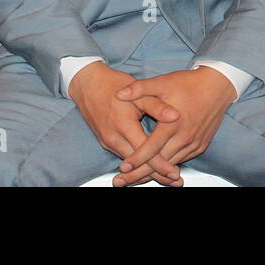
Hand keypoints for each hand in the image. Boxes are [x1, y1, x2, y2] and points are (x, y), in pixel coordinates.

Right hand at [68, 61, 184, 185]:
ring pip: (130, 163)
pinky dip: (136, 164)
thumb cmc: (114, 85)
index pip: (146, 152)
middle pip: (137, 164)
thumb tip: (176, 116)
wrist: (87, 83)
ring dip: (147, 171)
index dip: (162, 165)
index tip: (175, 173)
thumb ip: (157, 106)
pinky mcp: (105, 141)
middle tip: (175, 181)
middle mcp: (113, 138)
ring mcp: (108, 141)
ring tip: (166, 177)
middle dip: (157, 174)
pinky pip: (124, 156)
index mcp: (124, 126)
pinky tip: (148, 166)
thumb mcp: (138, 92)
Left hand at [111, 67, 238, 186]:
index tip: (122, 168)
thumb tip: (119, 94)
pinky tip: (156, 171)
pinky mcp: (200, 145)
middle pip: (159, 163)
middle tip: (120, 181)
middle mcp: (184, 136)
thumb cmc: (190, 83)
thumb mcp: (163, 82)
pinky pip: (181, 160)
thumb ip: (140, 89)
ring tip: (134, 179)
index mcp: (173, 123)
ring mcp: (194, 143)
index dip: (136, 159)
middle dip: (138, 174)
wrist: (218, 85)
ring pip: (170, 165)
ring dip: (153, 174)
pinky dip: (168, 167)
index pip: (151, 147)